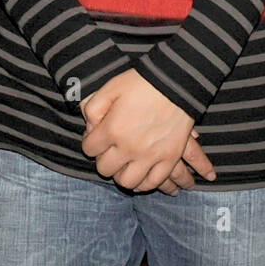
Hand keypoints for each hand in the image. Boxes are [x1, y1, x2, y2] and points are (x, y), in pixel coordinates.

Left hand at [79, 69, 215, 192]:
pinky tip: (142, 176)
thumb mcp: (109, 88)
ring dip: (122, 175)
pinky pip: (154, 182)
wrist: (175, 82)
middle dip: (103, 160)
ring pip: (128, 182)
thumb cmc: (140, 83)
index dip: (90, 142)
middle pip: (105, 169)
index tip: (96, 137)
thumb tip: (90, 129)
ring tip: (124, 166)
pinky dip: (146, 183)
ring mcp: (150, 155)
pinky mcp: (169, 158)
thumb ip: (93, 109)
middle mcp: (129, 147)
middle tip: (109, 152)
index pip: (89, 149)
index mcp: (112, 129)